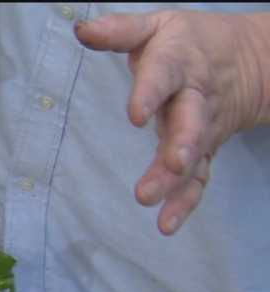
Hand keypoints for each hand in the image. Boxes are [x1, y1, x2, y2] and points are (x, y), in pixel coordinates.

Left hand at [76, 11, 269, 234]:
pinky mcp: (204, 150)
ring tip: (151, 199)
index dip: (150, 94)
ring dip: (175, 179)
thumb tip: (80, 30)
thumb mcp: (157, 26)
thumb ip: (120, 31)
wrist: (250, 58)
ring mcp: (202, 127)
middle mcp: (194, 98)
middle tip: (170, 164)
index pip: (164, 76)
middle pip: (190, 122)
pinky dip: (185, 201)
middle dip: (180, 145)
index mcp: (178, 63)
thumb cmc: (187, 43)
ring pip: (194, 155)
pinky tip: (166, 224)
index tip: (135, 115)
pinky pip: (198, 177)